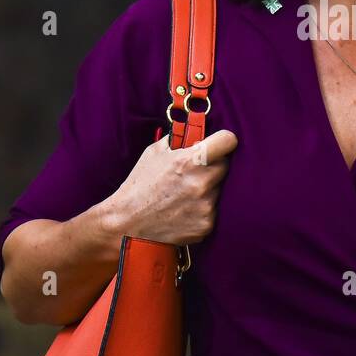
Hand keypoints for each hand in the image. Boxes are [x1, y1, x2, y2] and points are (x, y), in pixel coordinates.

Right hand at [100, 129, 238, 247]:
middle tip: (195, 171)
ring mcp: (206, 206)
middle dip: (213, 165)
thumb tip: (196, 130)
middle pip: (226, 165)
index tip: (220, 144)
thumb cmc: (139, 186)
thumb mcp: (154, 153)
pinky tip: (184, 210)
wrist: (127, 224)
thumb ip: (179, 140)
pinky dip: (202, 208)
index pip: (228, 141)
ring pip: (219, 189)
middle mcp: (202, 183)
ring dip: (208, 188)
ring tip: (184, 194)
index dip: (223, 140)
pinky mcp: (207, 225)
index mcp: (190, 161)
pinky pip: (213, 210)